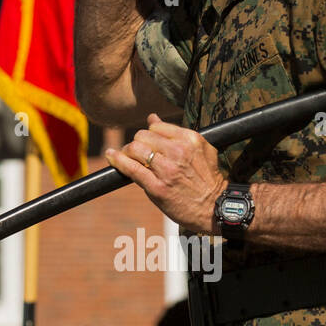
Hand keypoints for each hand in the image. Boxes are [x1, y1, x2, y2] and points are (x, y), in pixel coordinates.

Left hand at [105, 113, 226, 232]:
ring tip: (126, 156)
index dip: (149, 134)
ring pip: (134, 148)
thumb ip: (176, 132)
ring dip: (127, 151)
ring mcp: (167, 170)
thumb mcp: (200, 150)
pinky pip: (130, 168)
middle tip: (136, 152)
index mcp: (190, 140)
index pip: (156, 126)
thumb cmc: (207, 180)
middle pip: (142, 136)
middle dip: (136, 142)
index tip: (148, 143)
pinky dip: (117, 160)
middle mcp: (178, 152)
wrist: (214, 208)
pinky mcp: (156, 187)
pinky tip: (111, 156)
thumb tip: (152, 117)